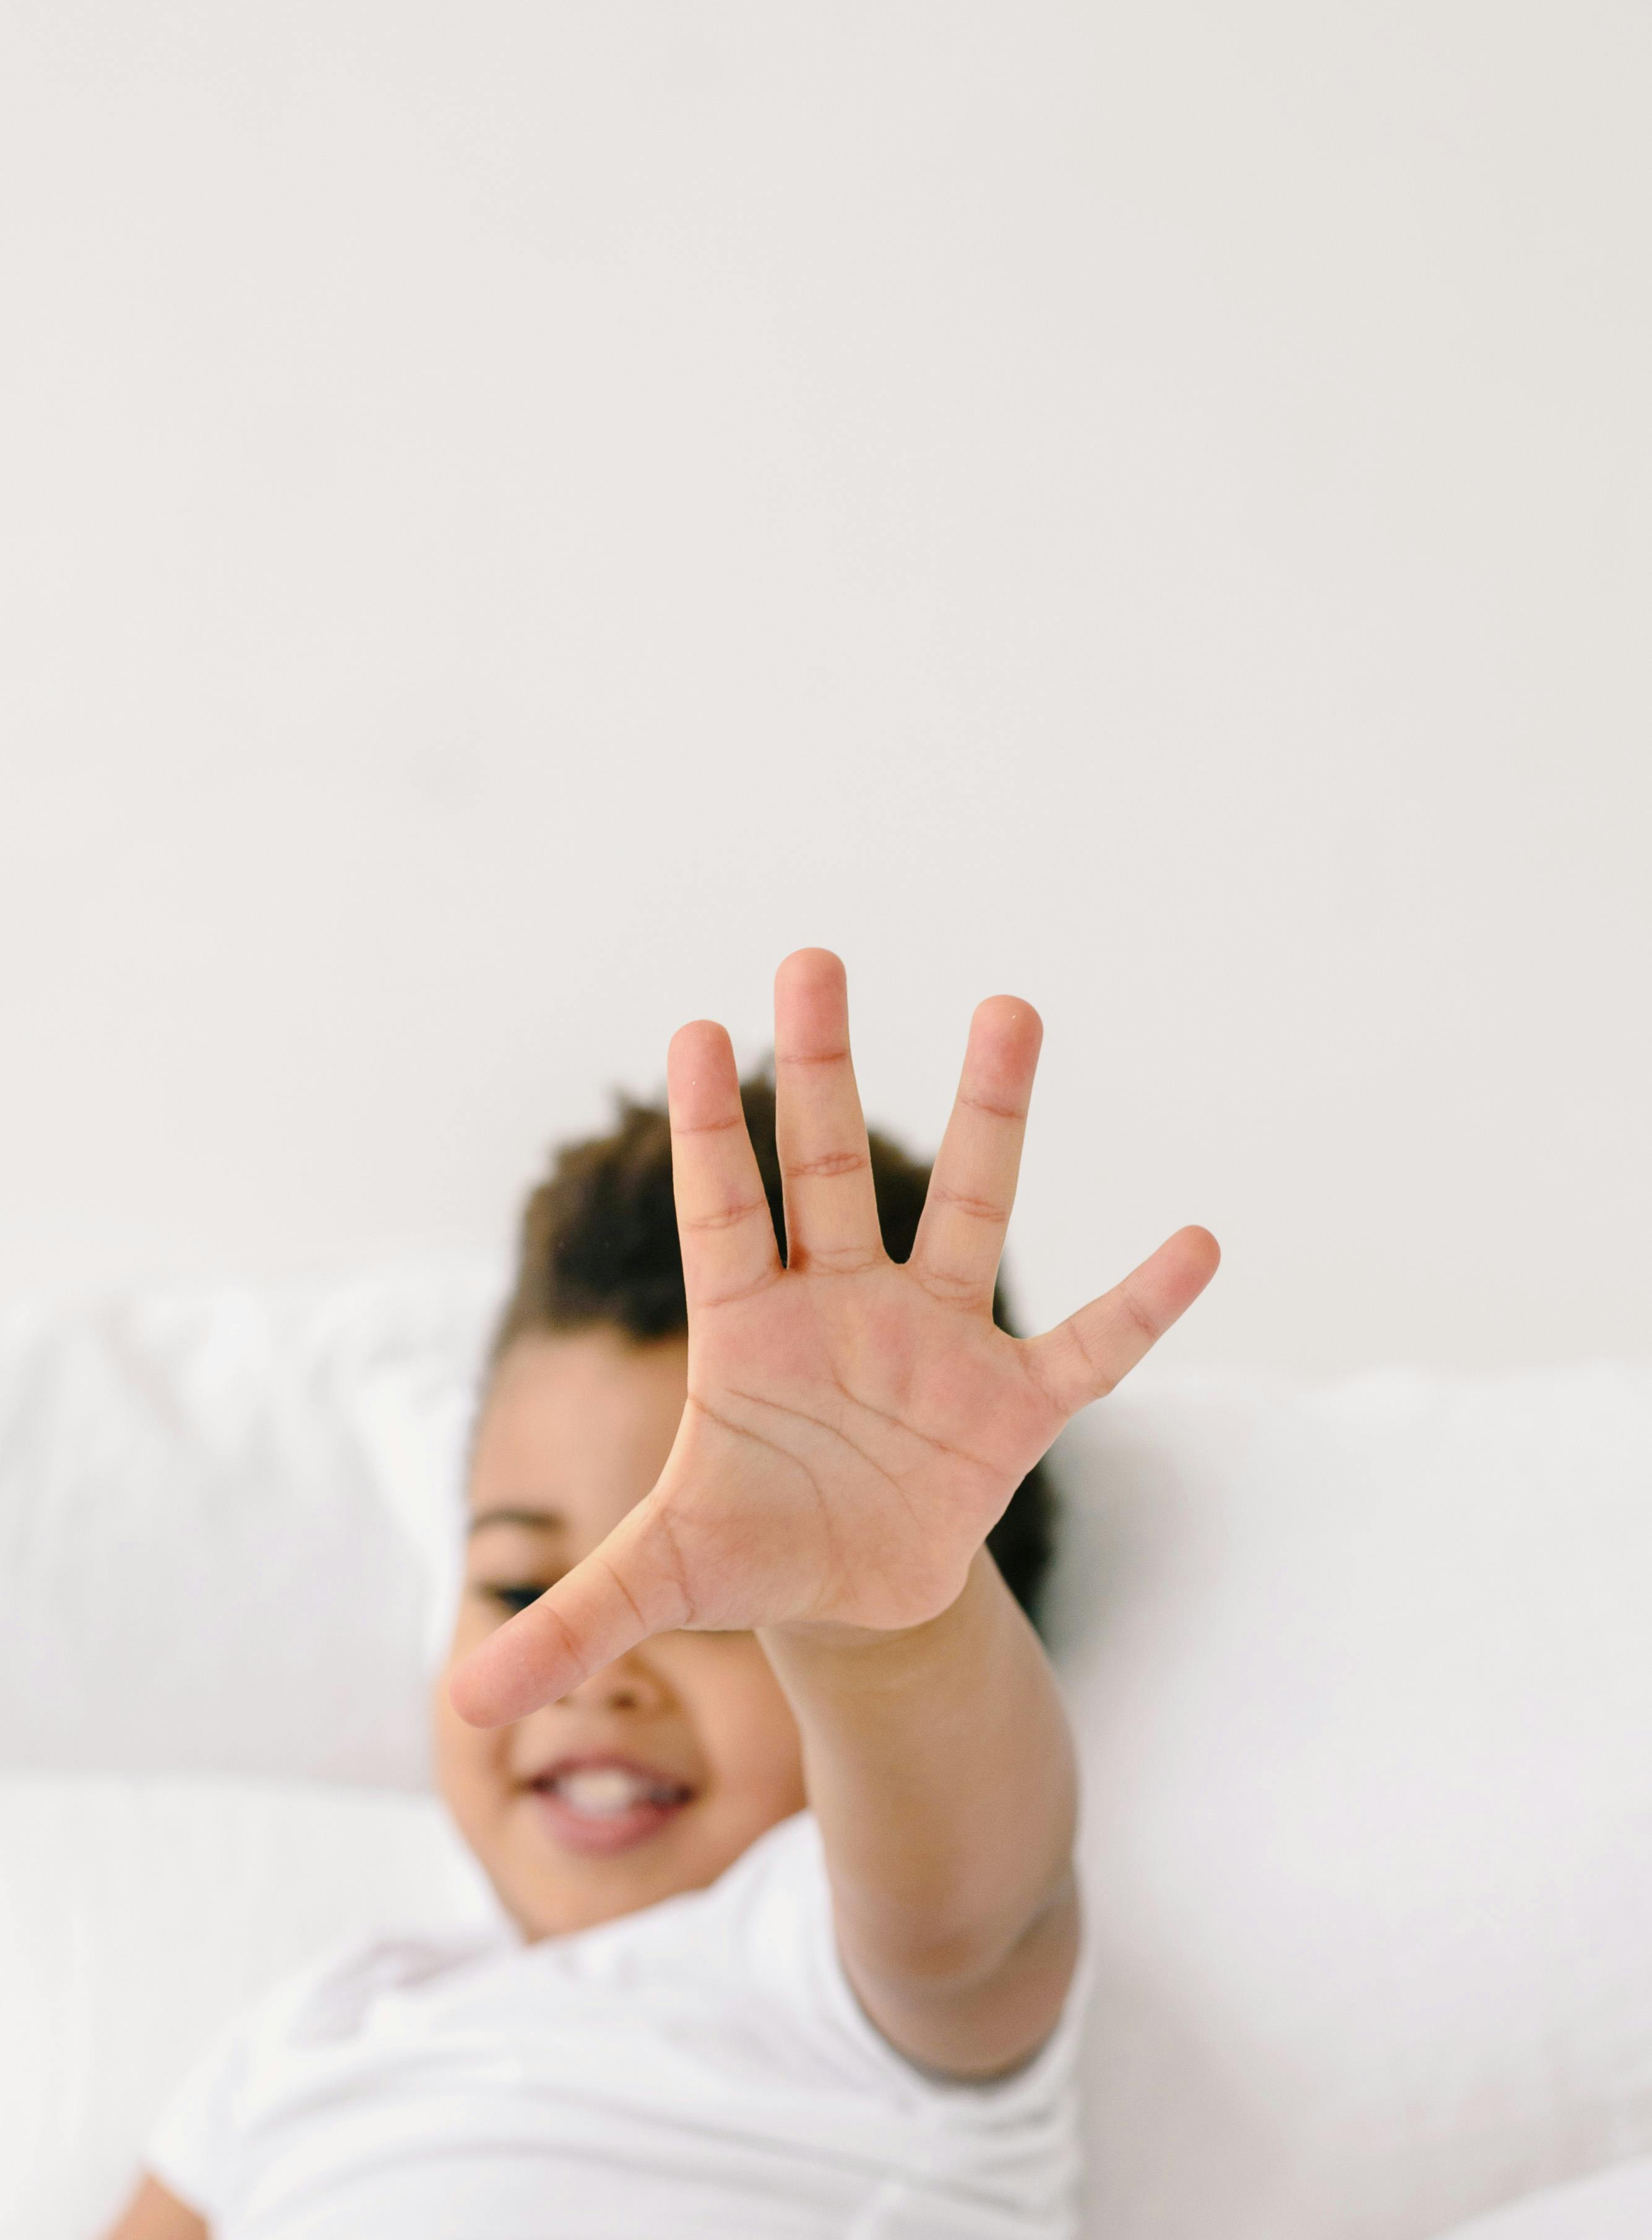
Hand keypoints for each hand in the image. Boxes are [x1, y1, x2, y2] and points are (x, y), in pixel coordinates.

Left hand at [450, 950, 1216, 1726]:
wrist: (853, 1594)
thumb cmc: (750, 1549)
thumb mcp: (661, 1580)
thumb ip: (573, 1620)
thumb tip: (461, 1704)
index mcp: (747, 1334)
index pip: (719, 1216)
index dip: (707, 1133)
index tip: (693, 1031)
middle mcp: (841, 1310)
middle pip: (827, 1172)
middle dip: (820, 1072)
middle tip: (813, 960)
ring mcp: (932, 1344)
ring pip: (962, 1215)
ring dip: (987, 1120)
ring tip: (1008, 1009)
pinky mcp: (1011, 1405)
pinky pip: (1088, 1348)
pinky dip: (1139, 1305)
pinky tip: (1197, 1242)